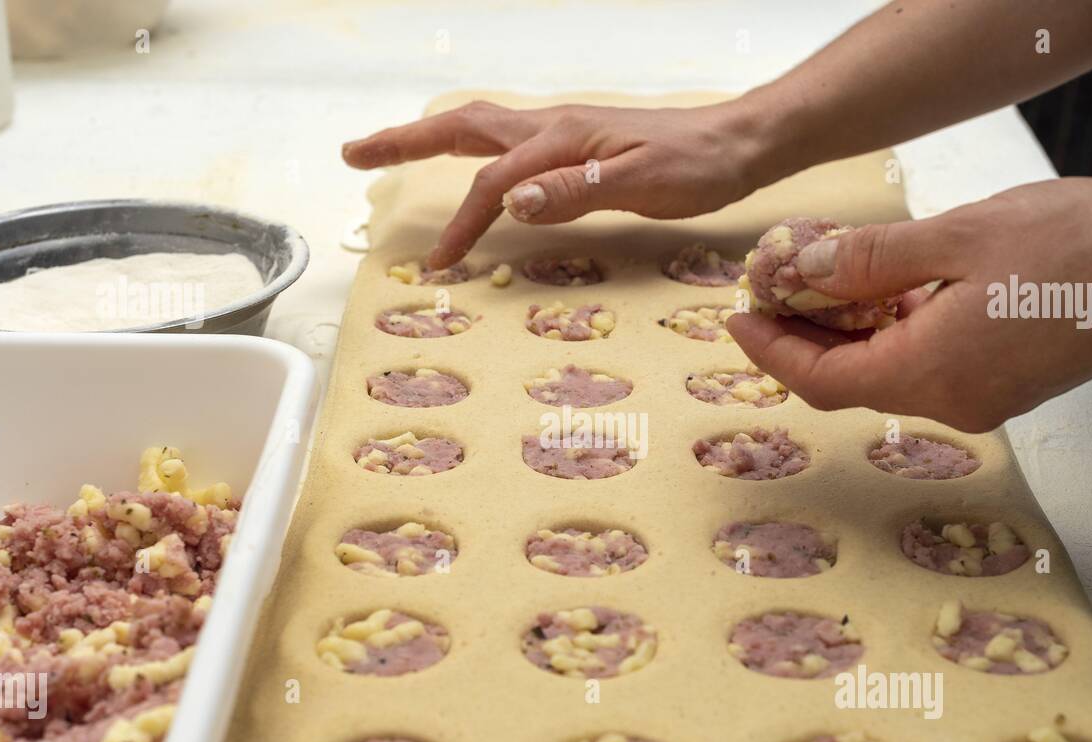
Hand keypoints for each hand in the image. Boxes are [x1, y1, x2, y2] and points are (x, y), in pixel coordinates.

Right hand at [343, 99, 764, 267]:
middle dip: (405, 141)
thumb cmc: (698, 165)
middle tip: (353, 154)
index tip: (442, 263)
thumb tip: (511, 200)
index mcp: (561, 137)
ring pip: (481, 131)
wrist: (738, 143)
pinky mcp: (575, 146)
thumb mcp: (644, 181)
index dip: (463, 222)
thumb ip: (578, 189)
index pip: (493, 183)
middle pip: (462, 129)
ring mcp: (562, 133)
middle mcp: (552, 127)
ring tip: (388, 151)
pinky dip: (470, 152)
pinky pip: (506, 145)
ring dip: (430, 139)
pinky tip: (469, 167)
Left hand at [728, 178, 1091, 432]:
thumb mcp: (959, 238)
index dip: (770, 350)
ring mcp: (982, 397)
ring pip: (887, 370)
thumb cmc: (1083, 248)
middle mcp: (951, 402)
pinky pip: (926, 363)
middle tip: (770, 288)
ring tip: (819, 277)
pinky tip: (885, 288)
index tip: (738, 315)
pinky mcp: (1005, 381)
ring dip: (848, 330)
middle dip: (802, 336)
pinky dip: (893, 330)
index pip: (820, 379)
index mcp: (929, 374)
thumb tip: (805, 270)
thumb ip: (872, 260)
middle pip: (848, 380)